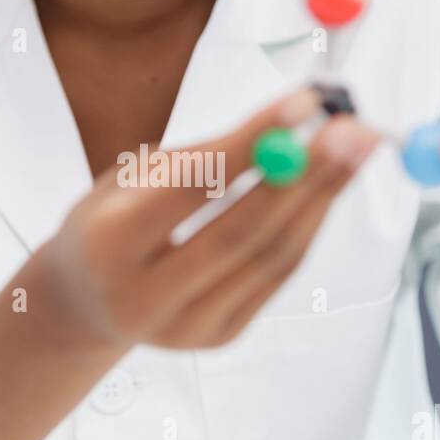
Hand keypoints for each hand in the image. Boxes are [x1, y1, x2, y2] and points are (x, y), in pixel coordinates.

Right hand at [44, 89, 379, 350]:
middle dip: (306, 175)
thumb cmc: (107, 224)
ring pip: (271, 258)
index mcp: (107, 245)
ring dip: (321, 198)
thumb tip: (286, 124)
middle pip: (243, 231)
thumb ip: (200, 159)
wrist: (83, 306)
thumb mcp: (127, 180)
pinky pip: (276, 277)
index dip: (253, 143)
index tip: (304, 102)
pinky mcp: (219, 337)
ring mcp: (186, 327)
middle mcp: (144, 297)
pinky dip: (307, 227)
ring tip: (356, 148)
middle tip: (352, 129)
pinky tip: (327, 189)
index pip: (193, 189)